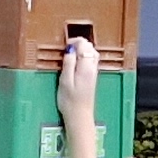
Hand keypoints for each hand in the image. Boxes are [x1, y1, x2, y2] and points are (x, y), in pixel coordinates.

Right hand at [56, 37, 102, 157]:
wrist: (79, 116)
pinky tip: (76, 62)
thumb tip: (70, 49)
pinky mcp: (92, 78)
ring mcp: (94, 73)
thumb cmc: (69, 101)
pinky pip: (91, 61)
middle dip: (79, 44)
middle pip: (90, 47)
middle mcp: (92, 68)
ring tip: (71, 55)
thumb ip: (68, 63)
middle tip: (66, 50)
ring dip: (82, 50)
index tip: (64, 47)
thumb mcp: (64, 81)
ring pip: (92, 53)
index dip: (74, 42)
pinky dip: (84, 57)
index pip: (84, 45)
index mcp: (85, 67)